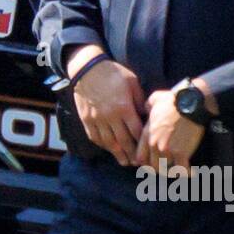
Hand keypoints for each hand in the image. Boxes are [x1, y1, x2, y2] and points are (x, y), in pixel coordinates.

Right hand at [68, 48, 145, 166]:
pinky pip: (95, 137)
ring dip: (117, 154)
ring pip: (108, 142)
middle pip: (123, 141)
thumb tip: (145, 114)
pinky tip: (108, 149)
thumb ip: (139, 100)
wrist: (88, 69)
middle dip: (132, 154)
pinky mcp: (86, 119)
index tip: (147, 151)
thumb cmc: (113, 73)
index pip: (136, 131)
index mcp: (124, 107)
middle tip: (138, 164)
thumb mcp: (132, 82)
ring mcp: (97, 119)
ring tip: (124, 161)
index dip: (142, 143)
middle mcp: (110, 116)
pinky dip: (102, 145)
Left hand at [135, 90, 206, 171]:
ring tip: (178, 170)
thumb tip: (146, 108)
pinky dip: (186, 172)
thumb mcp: (154, 99)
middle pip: (152, 166)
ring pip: (165, 170)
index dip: (144, 163)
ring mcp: (167, 150)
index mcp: (147, 133)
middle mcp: (154, 144)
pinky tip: (191, 173)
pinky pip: (181, 170)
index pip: (139, 157)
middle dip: (159, 168)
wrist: (190, 103)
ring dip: (172, 171)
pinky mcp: (181, 153)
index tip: (151, 164)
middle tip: (167, 168)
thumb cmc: (173, 100)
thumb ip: (147, 106)